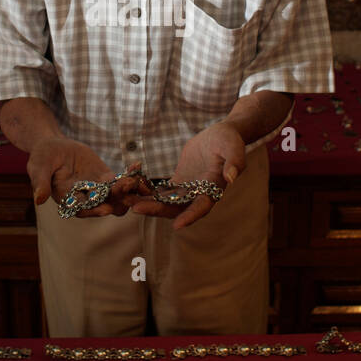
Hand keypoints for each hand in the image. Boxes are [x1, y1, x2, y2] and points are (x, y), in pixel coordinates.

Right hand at [28, 137, 138, 217]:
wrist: (54, 147)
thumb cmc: (43, 157)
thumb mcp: (38, 167)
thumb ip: (41, 182)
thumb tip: (38, 199)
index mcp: (67, 199)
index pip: (82, 209)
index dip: (94, 210)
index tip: (106, 209)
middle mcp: (83, 198)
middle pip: (102, 204)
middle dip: (115, 200)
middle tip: (127, 194)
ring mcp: (96, 189)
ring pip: (115, 195)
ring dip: (126, 191)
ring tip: (135, 181)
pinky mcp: (105, 179)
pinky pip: (119, 180)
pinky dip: (128, 175)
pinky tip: (137, 166)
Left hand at [120, 122, 244, 229]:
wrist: (221, 135)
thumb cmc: (229, 140)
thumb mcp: (234, 147)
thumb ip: (234, 162)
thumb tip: (231, 178)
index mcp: (214, 189)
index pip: (202, 206)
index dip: (190, 216)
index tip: (177, 225)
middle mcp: (199, 194)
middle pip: (177, 208)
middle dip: (156, 210)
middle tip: (135, 208)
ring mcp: (188, 189)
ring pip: (166, 202)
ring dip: (147, 203)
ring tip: (126, 200)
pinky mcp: (179, 182)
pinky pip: (162, 191)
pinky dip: (148, 192)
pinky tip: (131, 189)